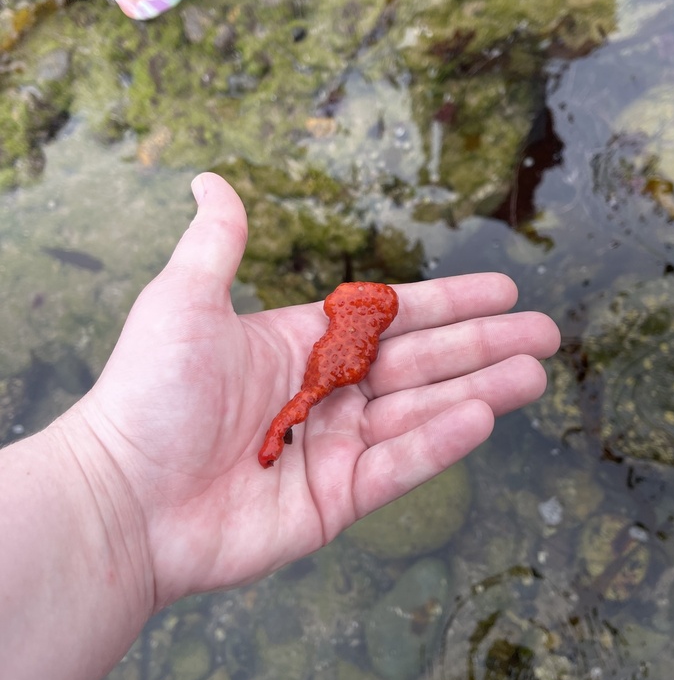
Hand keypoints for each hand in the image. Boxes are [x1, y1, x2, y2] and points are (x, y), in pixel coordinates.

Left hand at [70, 173, 560, 611]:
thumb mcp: (183, 303)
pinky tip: (483, 414)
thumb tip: (207, 177)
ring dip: (481, 390)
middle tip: (546, 334)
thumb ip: (217, 244)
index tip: (503, 289)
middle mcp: (327, 395)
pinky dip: (440, 441)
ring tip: (534, 374)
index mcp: (302, 346)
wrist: (120, 499)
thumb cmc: (147, 395)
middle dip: (485, 345)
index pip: (393, 318)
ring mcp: (335, 450)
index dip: (449, 302)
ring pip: (422, 413)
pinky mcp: (336, 501)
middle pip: (423, 363)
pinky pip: (398, 466)